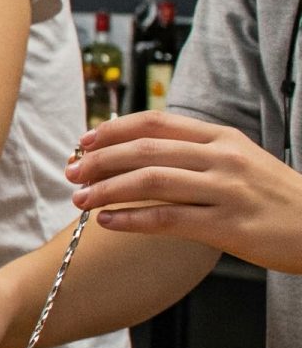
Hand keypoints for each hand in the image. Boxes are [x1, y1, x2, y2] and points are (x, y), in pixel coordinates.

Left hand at [68, 110, 301, 272]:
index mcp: (222, 136)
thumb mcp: (241, 160)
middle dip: (100, 160)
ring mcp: (226, 190)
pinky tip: (107, 222)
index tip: (83, 140)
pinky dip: (131, 219)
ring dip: (107, 190)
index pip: (155, 122)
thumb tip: (142, 150)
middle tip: (71, 173)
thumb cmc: (276, 197)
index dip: (113, 129)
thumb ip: (198, 152)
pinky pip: (168, 219)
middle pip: (145, 149)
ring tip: (80, 200)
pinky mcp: (228, 225)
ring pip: (150, 181)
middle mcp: (222, 157)